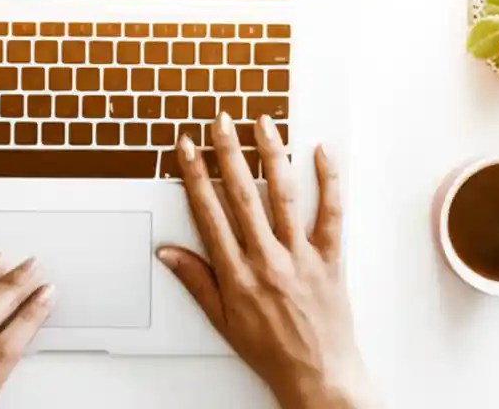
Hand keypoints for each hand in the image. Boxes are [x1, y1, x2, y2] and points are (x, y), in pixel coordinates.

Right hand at [158, 114, 379, 408]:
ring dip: (272, 155)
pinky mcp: (330, 259)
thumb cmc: (270, 350)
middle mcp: (267, 260)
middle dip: (228, 153)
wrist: (317, 375)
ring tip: (263, 123)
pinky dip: (329, 182)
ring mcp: (300, 257)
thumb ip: (195, 280)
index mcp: (236, 274)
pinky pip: (331, 214)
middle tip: (219, 122)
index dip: (194, 176)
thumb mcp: (221, 320)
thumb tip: (167, 252)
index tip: (187, 148)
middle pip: (242, 195)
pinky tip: (322, 153)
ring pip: (283, 196)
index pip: (208, 213)